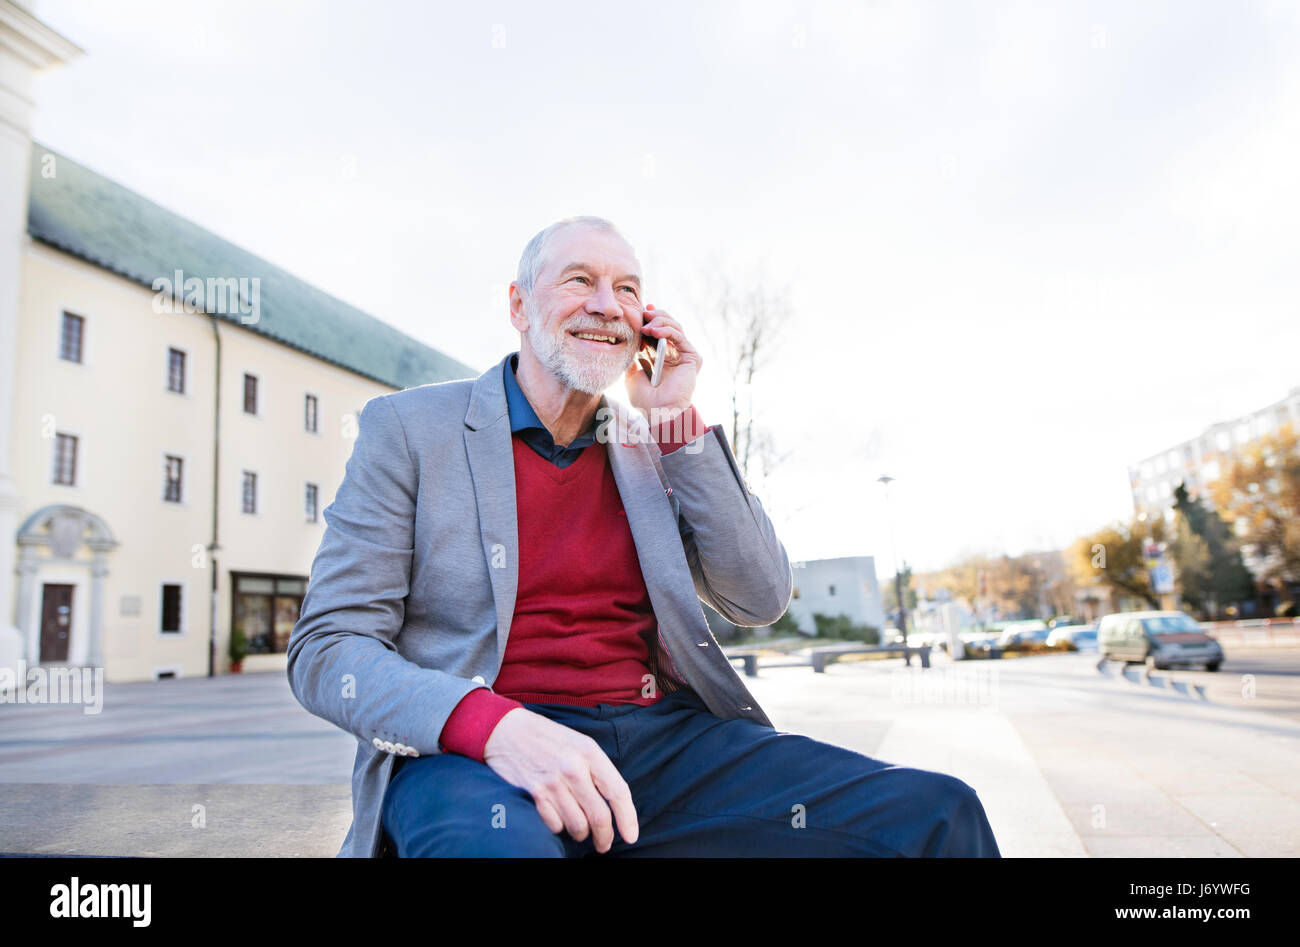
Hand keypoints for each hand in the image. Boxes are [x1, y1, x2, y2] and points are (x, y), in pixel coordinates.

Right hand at [482, 707, 638, 851]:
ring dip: (581, 833)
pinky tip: (557, 818)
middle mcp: (573, 768)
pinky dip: (559, 827)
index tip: (631, 836)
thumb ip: (596, 769)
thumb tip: (613, 802)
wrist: (505, 730)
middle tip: (604, 844)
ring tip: (579, 830)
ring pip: (578, 825)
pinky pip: (555, 825)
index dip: (628, 818)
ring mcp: (553, 782)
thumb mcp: (578, 742)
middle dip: (605, 837)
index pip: (618, 791)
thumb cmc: (546, 737)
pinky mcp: (534, 794)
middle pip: (599, 816)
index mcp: (589, 752)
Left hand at [624, 303, 700, 417]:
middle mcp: (674, 353)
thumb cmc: (645, 399)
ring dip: (660, 321)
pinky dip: (667, 330)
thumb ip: (632, 356)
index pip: (657, 330)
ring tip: (646, 323)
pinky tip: (654, 330)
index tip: (639, 310)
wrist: (658, 412)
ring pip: (675, 327)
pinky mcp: (692, 357)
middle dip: (655, 316)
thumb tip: (628, 340)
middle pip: (667, 325)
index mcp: (661, 355)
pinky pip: (680, 337)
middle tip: (643, 312)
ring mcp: (684, 354)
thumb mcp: (631, 373)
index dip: (649, 318)